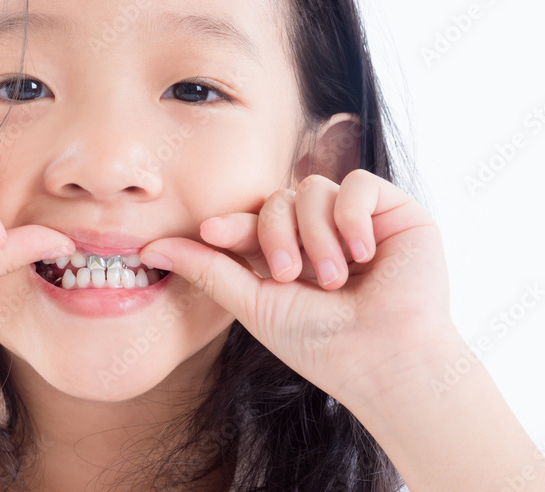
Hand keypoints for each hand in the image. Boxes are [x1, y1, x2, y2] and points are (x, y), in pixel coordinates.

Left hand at [139, 169, 461, 405]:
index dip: (231, 224)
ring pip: (314, 190)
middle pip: (278, 199)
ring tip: (334, 278)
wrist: (385, 360)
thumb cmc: (321, 344)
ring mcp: (358, 221)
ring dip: (316, 234)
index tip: (211, 232)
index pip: (251, 221)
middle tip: (288, 274)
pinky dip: (352, 216)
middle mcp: (322, 234)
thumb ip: (207, 270)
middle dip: (275, 234)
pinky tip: (364, 254)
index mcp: (289, 254)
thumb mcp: (253, 304)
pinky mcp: (395, 212)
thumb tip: (149, 249)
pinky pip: (358, 183)